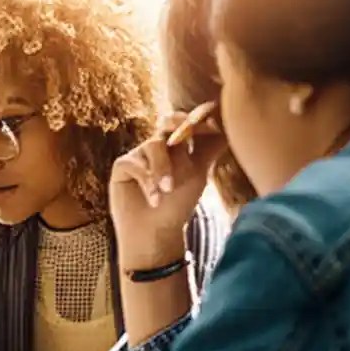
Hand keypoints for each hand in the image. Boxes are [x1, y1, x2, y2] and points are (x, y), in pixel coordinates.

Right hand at [109, 110, 225, 268]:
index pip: (188, 123)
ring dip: (163, 167)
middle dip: (178, 123)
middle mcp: (159, 146)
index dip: (198, 119)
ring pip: (154, 145)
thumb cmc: (177, 205)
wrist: (154, 232)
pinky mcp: (123, 166)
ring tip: (168, 189)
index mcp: (178, 146)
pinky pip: (135, 162)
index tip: (212, 123)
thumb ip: (209, 148)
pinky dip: (147, 181)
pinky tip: (154, 200)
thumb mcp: (199, 173)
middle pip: (168, 122)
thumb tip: (227, 124)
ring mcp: (139, 154)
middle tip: (185, 130)